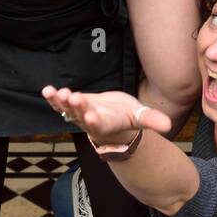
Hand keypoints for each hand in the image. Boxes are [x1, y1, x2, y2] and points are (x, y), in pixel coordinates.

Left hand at [42, 86, 171, 146]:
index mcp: (108, 124)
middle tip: (73, 97)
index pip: (101, 124)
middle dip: (77, 107)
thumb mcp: (140, 118)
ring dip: (61, 102)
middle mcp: (91, 121)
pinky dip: (54, 99)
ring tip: (56, 92)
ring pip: (68, 110)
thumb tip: (168, 125)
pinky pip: (60, 105)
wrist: (112, 121)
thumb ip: (152, 120)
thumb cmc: (127, 118)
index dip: (95, 121)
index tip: (90, 116)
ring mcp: (79, 115)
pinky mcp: (72, 108)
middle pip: (82, 115)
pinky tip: (47, 90)